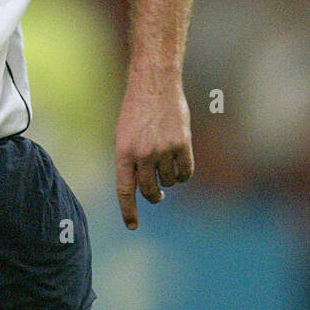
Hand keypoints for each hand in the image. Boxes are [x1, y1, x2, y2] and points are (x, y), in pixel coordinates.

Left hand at [115, 75, 193, 229]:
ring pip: (170, 181)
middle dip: (154, 196)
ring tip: (166, 161)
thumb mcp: (124, 136)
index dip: (129, 211)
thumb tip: (139, 189)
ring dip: (169, 178)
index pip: (125, 190)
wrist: (154, 84)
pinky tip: (180, 165)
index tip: (133, 226)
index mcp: (123, 152)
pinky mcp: (182, 143)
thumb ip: (130, 162)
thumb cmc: (137, 110)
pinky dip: (184, 173)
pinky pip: (186, 172)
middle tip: (157, 194)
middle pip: (149, 190)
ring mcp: (163, 149)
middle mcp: (142, 153)